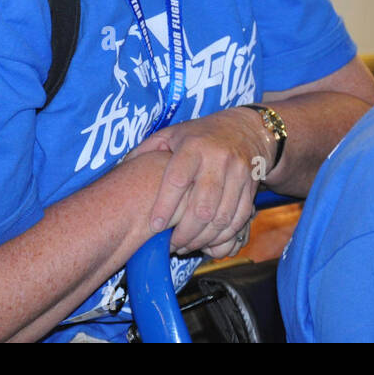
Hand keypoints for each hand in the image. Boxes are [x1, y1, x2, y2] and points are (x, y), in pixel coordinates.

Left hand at [126, 107, 272, 254]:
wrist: (246, 129)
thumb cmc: (200, 135)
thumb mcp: (172, 133)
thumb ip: (147, 150)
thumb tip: (121, 169)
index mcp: (193, 146)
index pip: (177, 180)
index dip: (165, 206)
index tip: (154, 226)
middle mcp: (217, 159)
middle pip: (202, 206)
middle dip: (185, 233)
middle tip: (172, 245)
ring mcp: (238, 173)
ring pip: (222, 217)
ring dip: (203, 239)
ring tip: (187, 245)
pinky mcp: (252, 186)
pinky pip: (240, 218)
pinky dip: (224, 235)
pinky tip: (210, 241)